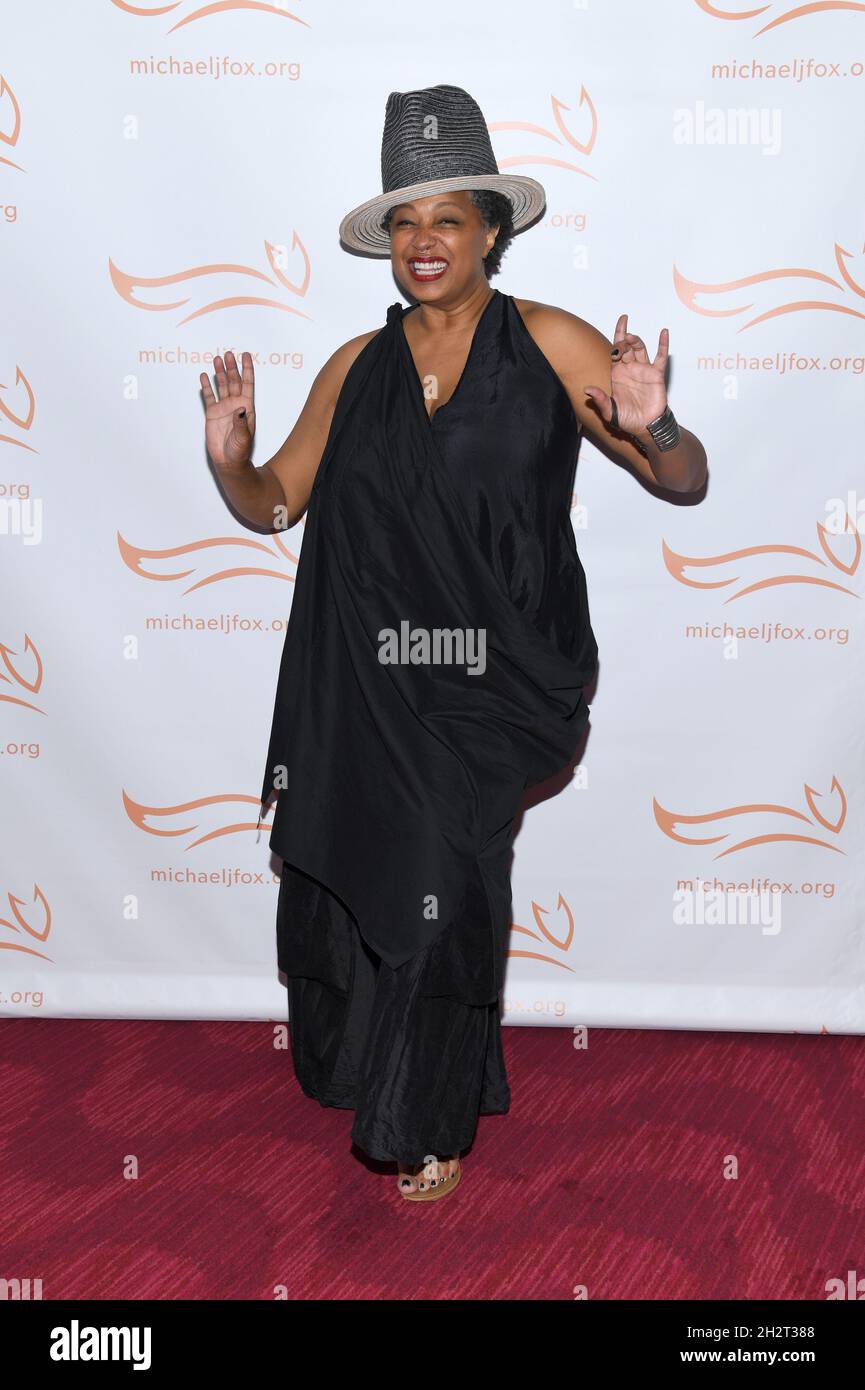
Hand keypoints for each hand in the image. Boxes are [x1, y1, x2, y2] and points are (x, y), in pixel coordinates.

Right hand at [200, 350, 255, 468]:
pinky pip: (208, 396)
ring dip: (219, 373)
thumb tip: (240, 408)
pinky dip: (206, 386)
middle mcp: (235, 404)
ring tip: (216, 359)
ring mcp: (223, 408)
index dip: (247, 369)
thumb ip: (241, 422)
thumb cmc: (240, 450)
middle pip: (233, 381)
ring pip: (221, 386)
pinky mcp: (212, 413)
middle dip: (231, 367)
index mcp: (246, 407)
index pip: (248, 384)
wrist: (228, 461)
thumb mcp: (243, 437)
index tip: (245, 355)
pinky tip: (203, 376)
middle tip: (227, 354)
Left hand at [584, 314, 668, 435]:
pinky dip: (663, 344)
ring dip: (636, 341)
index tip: (621, 320)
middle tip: (623, 339)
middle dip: (624, 340)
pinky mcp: (656, 375)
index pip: (615, 351)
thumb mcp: (609, 411)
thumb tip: (587, 390)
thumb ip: (600, 400)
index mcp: (617, 374)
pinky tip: (664, 332)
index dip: (617, 335)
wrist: (645, 427)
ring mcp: (644, 370)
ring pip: (640, 349)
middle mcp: (630, 369)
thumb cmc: (627, 420)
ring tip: (632, 337)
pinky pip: (660, 357)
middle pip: (626, 347)